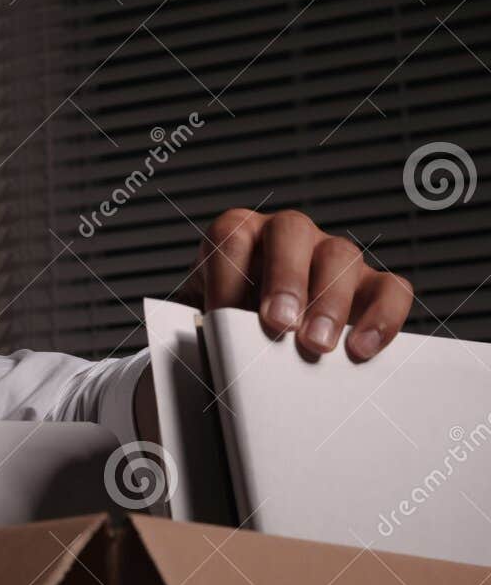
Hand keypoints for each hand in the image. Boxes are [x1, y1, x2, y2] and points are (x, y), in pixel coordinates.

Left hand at [179, 208, 413, 360]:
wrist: (252, 336)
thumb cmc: (226, 323)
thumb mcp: (204, 320)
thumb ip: (204, 326)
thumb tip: (193, 353)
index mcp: (238, 235)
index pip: (231, 237)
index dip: (228, 275)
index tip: (222, 316)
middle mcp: (287, 236)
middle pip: (291, 232)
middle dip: (285, 278)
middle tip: (279, 324)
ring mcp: (331, 255)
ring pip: (340, 256)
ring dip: (329, 303)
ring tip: (316, 345)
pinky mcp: (369, 285)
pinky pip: (390, 289)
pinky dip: (381, 317)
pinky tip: (360, 350)